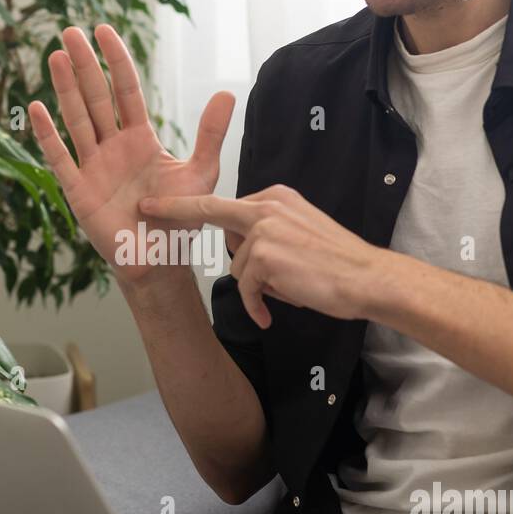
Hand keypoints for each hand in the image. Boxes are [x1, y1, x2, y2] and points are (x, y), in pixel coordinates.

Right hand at [28, 24, 235, 285]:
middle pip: (96, 97)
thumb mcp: (201, 172)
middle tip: (70, 30)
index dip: (115, 60)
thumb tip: (227, 91)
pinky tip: (37, 108)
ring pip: (77, 119)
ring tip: (56, 55)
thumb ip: (209, 134)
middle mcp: (112, 146)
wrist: (160, 261)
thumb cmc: (179, 219)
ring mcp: (93, 166)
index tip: (103, 30)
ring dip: (66, 89)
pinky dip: (48, 134)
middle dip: (84, 64)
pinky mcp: (78, 191)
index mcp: (140, 138)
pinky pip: (61, 158)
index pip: (125, 90)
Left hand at [140, 184, 388, 327]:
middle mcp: (266, 206)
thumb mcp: (300, 233)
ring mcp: (263, 229)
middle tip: (147, 210)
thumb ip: (268, 233)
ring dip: (256, 286)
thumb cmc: (337, 265)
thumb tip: (240, 253)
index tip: (151, 205)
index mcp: (276, 197)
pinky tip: (270, 316)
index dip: (186, 205)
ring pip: (236, 265)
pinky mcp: (263, 256)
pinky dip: (257, 305)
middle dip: (178, 214)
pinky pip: (246, 288)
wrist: (366, 278)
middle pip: (212, 214)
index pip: (225, 202)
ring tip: (288, 291)